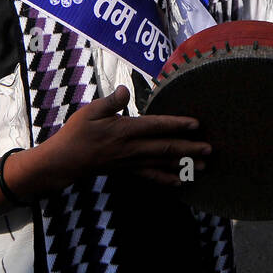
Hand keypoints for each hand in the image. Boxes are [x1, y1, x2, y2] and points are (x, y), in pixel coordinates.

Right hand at [48, 85, 210, 186]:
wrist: (63, 162)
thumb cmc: (75, 134)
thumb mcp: (89, 112)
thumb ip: (110, 102)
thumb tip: (124, 89)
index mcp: (124, 130)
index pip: (156, 126)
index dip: (177, 124)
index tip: (196, 124)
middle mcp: (131, 148)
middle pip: (165, 147)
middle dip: (189, 148)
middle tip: (210, 150)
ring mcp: (130, 162)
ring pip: (162, 163)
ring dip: (183, 165)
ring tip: (202, 167)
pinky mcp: (127, 171)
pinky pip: (150, 176)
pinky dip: (166, 179)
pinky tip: (179, 182)